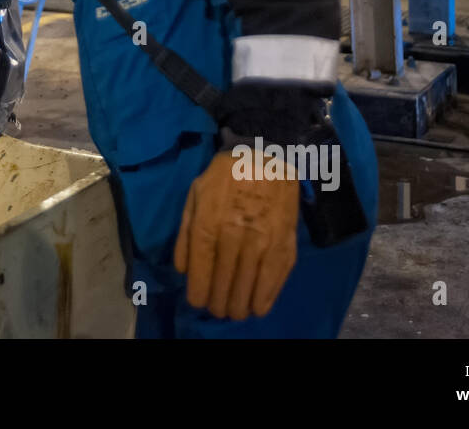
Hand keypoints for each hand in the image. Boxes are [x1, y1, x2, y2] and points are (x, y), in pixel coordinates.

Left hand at [173, 145, 298, 319]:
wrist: (268, 156)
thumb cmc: (226, 176)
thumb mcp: (196, 194)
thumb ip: (186, 231)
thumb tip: (182, 269)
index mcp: (209, 221)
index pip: (202, 268)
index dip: (200, 291)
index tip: (199, 302)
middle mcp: (235, 235)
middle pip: (224, 281)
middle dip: (219, 302)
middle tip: (218, 309)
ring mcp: (263, 240)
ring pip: (249, 284)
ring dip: (240, 304)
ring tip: (235, 312)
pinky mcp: (285, 242)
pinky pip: (275, 277)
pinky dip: (266, 297)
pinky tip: (258, 307)